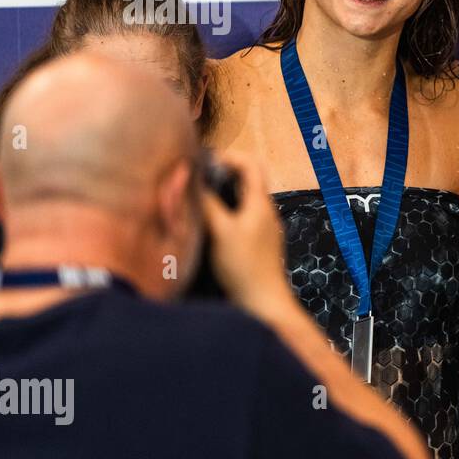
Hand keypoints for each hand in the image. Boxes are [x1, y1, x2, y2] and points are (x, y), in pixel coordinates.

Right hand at [200, 148, 291, 317]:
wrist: (263, 301)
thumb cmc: (243, 265)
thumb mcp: (221, 231)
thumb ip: (208, 204)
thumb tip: (193, 181)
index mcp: (260, 202)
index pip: (251, 164)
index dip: (228, 156)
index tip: (203, 161)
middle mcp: (265, 210)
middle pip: (246, 180)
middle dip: (222, 173)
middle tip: (196, 178)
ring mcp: (262, 227)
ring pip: (242, 198)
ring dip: (222, 193)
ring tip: (196, 197)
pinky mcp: (256, 241)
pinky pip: (241, 215)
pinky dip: (224, 210)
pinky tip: (207, 221)